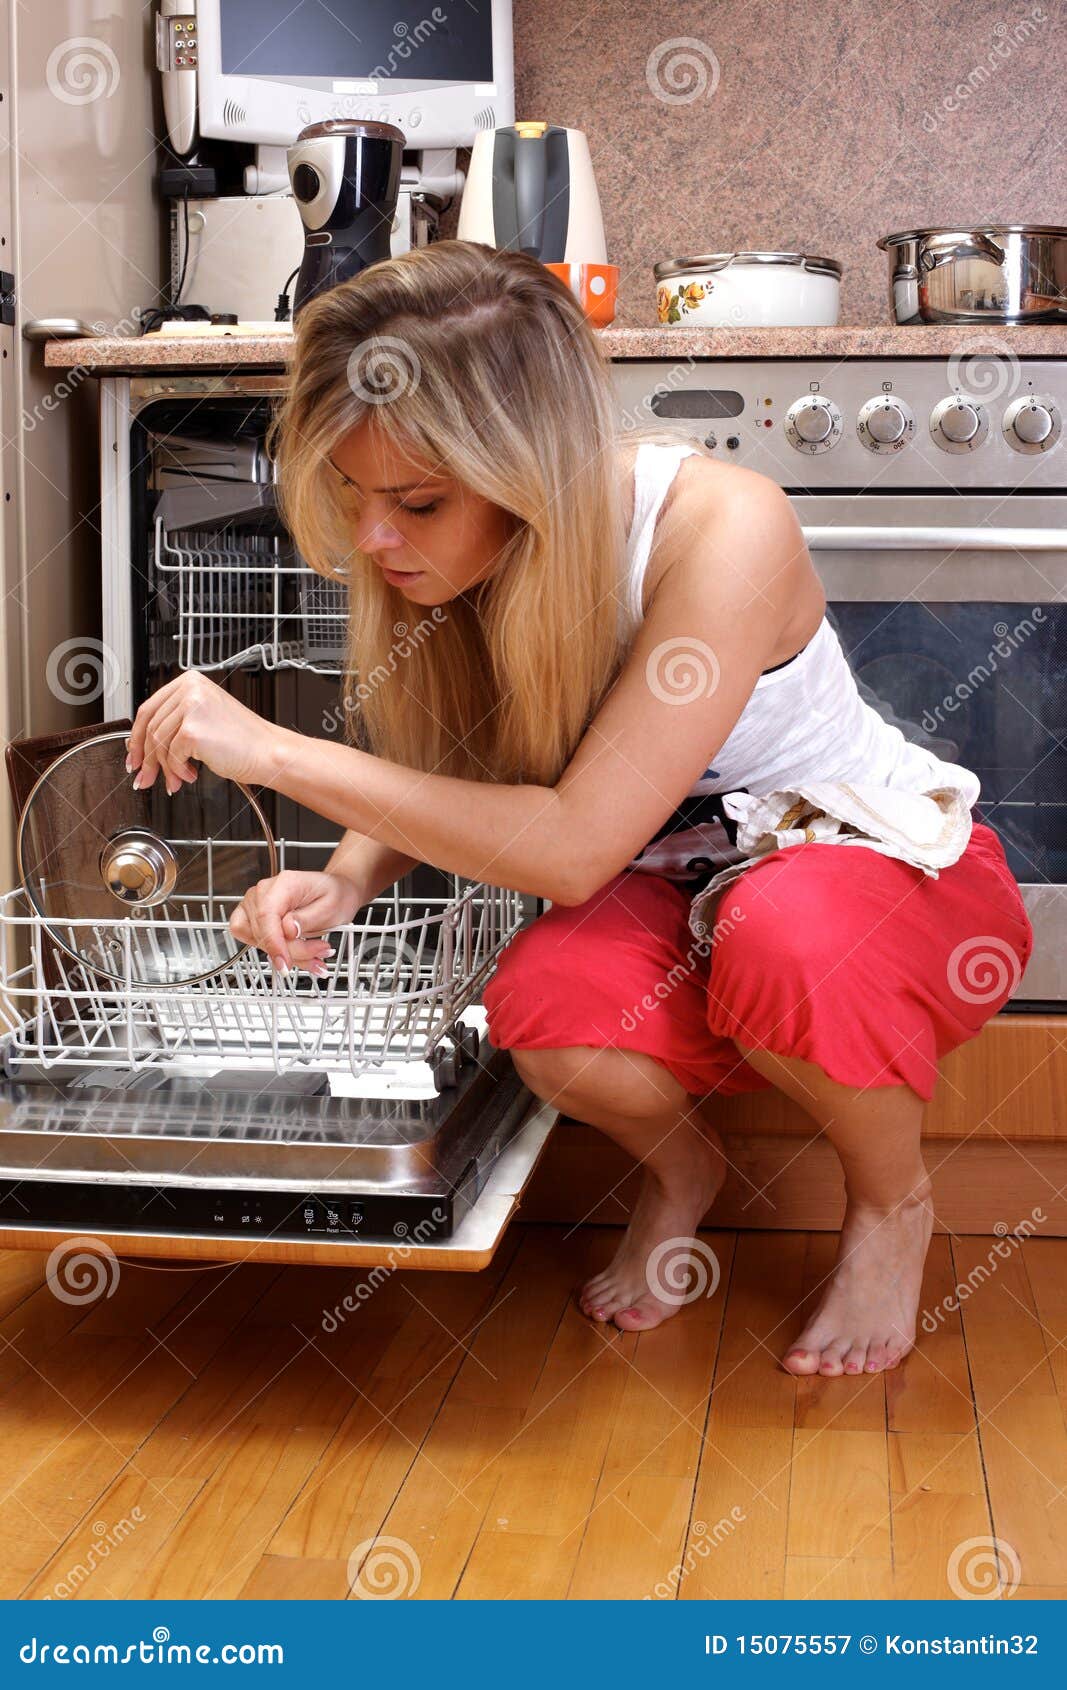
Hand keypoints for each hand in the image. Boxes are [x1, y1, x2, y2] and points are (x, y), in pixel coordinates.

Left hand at [127, 671, 288, 792]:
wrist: (267, 753)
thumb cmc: (242, 741)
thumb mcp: (203, 721)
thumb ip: (173, 725)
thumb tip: (139, 747)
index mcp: (190, 682)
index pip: (148, 709)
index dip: (137, 737)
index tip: (134, 756)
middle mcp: (189, 689)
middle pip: (149, 728)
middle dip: (146, 759)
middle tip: (145, 777)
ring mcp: (190, 707)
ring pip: (158, 744)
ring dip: (165, 769)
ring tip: (177, 780)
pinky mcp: (192, 729)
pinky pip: (171, 756)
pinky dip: (178, 771)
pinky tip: (191, 775)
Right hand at [228, 870, 364, 974]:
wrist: (336, 892)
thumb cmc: (335, 895)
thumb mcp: (331, 907)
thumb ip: (307, 919)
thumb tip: (287, 930)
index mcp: (284, 884)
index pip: (266, 915)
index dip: (273, 942)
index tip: (285, 963)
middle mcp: (264, 892)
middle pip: (262, 931)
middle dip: (289, 951)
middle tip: (317, 953)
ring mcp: (256, 904)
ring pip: (257, 940)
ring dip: (286, 954)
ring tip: (313, 954)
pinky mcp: (255, 918)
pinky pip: (257, 942)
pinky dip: (279, 954)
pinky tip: (300, 956)